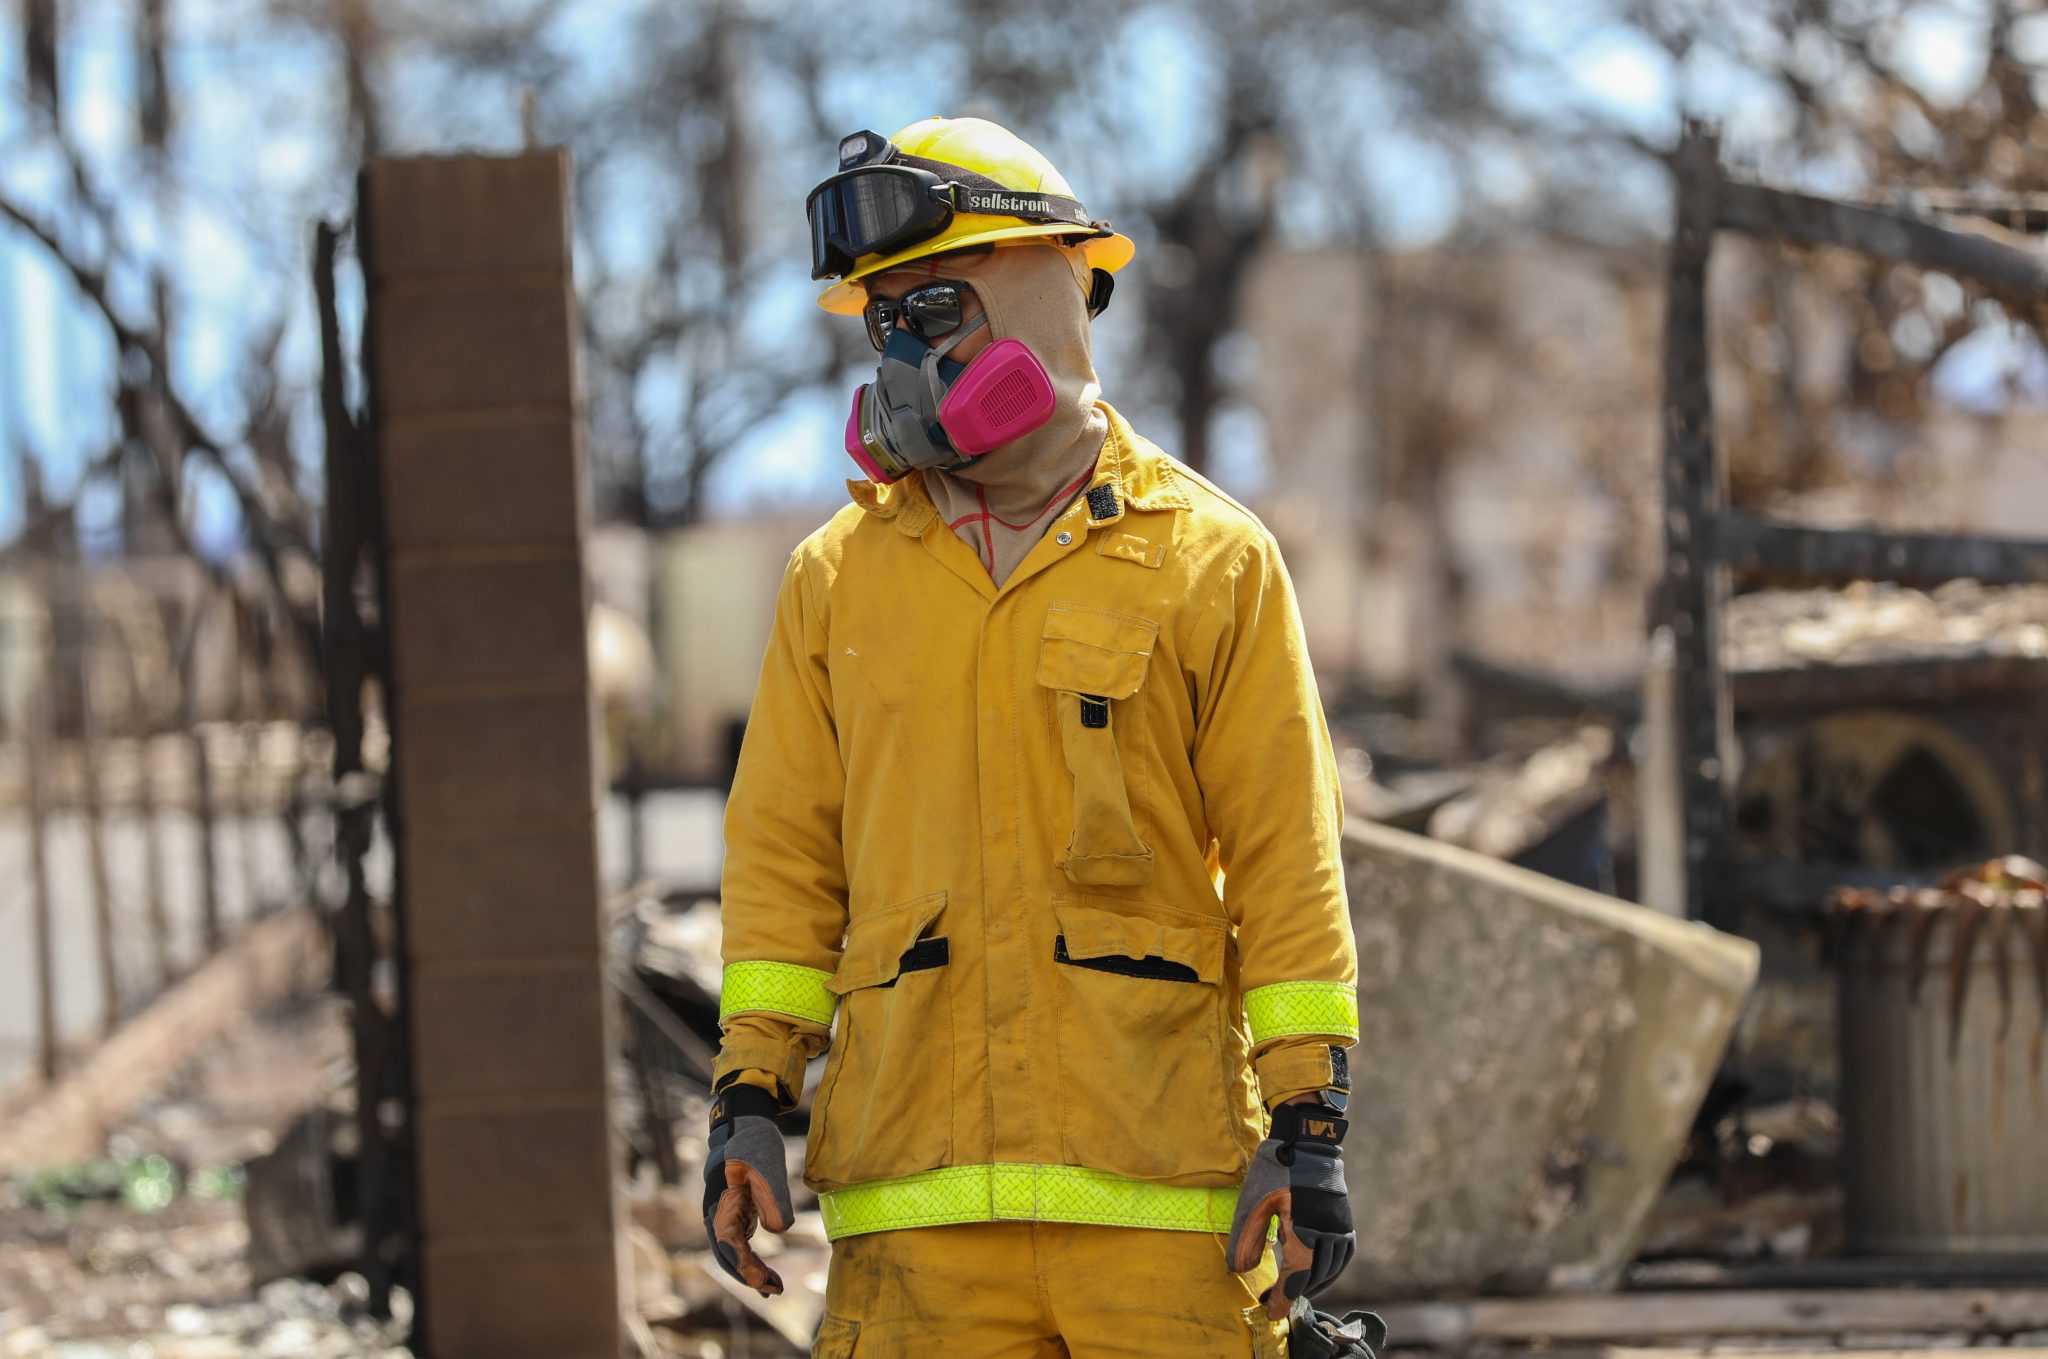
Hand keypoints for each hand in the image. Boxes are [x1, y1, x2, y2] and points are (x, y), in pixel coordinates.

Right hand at [701, 1084, 794, 1294]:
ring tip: (772, 1288)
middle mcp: (716, 1211)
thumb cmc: (755, 1143)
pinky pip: (737, 1241)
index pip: (729, 1245)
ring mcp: (723, 1212)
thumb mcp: (768, 1168)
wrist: (746, 1121)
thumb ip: (773, 1199)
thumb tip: (779, 1231)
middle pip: (726, 1253)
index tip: (764, 1284)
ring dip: (748, 1269)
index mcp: (721, 1203)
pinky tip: (764, 1272)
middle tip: (773, 1291)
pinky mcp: (734, 1211)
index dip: (745, 1267)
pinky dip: (750, 1258)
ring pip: (731, 1250)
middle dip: (747, 1275)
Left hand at [1226, 1097, 1355, 1319]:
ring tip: (1294, 1292)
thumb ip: (1246, 1238)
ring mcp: (1340, 1225)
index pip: (1295, 1277)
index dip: (1282, 1297)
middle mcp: (1327, 1232)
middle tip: (1272, 1301)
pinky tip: (1318, 1272)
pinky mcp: (1344, 1218)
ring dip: (1314, 1285)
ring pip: (1331, 1268)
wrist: (1306, 1140)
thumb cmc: (1275, 1170)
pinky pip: (1344, 1254)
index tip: (1270, 1312)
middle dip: (1293, 1293)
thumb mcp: (1253, 1203)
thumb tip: (1238, 1271)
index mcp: (1304, 1229)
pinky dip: (1332, 1269)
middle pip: (1313, 1276)